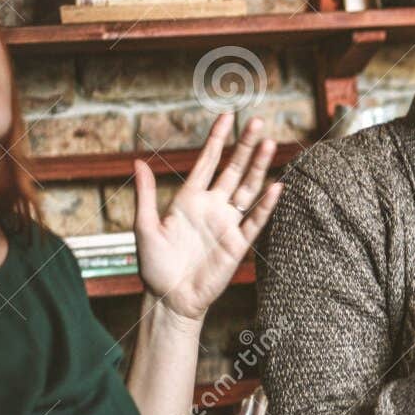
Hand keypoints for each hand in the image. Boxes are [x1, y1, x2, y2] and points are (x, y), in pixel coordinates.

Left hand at [135, 115, 282, 321]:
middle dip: (244, 146)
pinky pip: (255, 220)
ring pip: (247, 188)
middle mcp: (211, 207)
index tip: (227, 116)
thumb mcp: (144, 227)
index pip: (207, 162)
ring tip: (269, 143)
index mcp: (188, 199)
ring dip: (259, 167)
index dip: (217, 139)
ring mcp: (227, 223)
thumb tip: (138, 162)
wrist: (170, 298)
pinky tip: (276, 187)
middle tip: (256, 122)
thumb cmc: (154, 266)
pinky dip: (266, 204)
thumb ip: (146, 195)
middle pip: (233, 169)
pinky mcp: (238, 243)